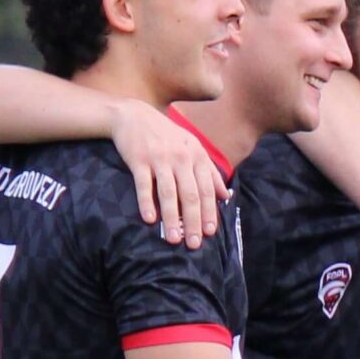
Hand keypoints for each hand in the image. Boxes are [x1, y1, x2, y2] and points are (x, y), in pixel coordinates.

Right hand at [109, 99, 227, 244]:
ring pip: (169, 193)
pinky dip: (146, 202)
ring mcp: (159, 158)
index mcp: (197, 155)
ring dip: (172, 218)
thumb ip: (209, 171)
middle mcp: (181, 157)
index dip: (210, 212)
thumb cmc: (166, 135)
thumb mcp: (192, 147)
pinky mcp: (138, 160)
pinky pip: (144, 185)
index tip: (210, 233)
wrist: (133, 115)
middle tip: (194, 244)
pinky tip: (149, 220)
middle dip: (194, 221)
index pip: (207, 189)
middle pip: (190, 195)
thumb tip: (226, 196)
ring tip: (173, 239)